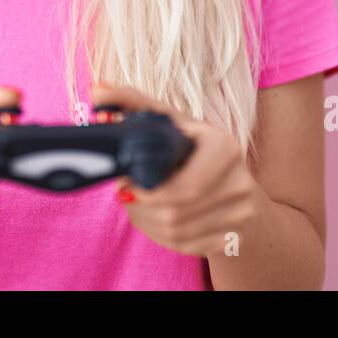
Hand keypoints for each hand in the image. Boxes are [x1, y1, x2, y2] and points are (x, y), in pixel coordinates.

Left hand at [93, 81, 266, 258]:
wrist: (239, 187)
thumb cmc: (197, 149)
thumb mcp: (172, 122)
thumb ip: (134, 103)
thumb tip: (97, 90)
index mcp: (224, 147)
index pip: (183, 187)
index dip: (147, 192)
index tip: (125, 182)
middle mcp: (240, 182)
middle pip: (176, 212)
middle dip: (141, 208)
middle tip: (124, 194)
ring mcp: (240, 215)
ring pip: (178, 233)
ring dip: (146, 222)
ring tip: (135, 205)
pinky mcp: (233, 240)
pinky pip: (186, 246)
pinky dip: (161, 236)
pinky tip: (154, 220)